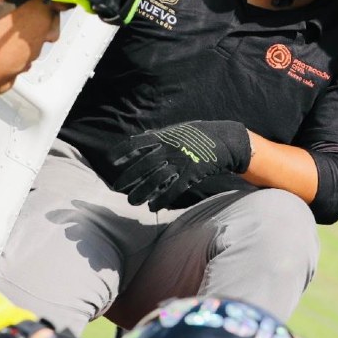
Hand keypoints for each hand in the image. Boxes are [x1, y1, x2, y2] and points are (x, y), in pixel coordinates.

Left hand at [107, 120, 252, 209]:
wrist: (224, 140)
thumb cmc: (199, 134)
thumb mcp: (176, 130)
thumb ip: (158, 135)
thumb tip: (141, 137)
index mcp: (163, 137)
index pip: (136, 144)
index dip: (122, 153)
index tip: (112, 162)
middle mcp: (168, 150)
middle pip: (142, 166)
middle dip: (128, 178)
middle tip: (117, 188)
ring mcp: (179, 163)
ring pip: (155, 181)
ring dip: (142, 192)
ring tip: (132, 201)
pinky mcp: (190, 175)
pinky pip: (172, 190)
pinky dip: (161, 200)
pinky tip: (153, 207)